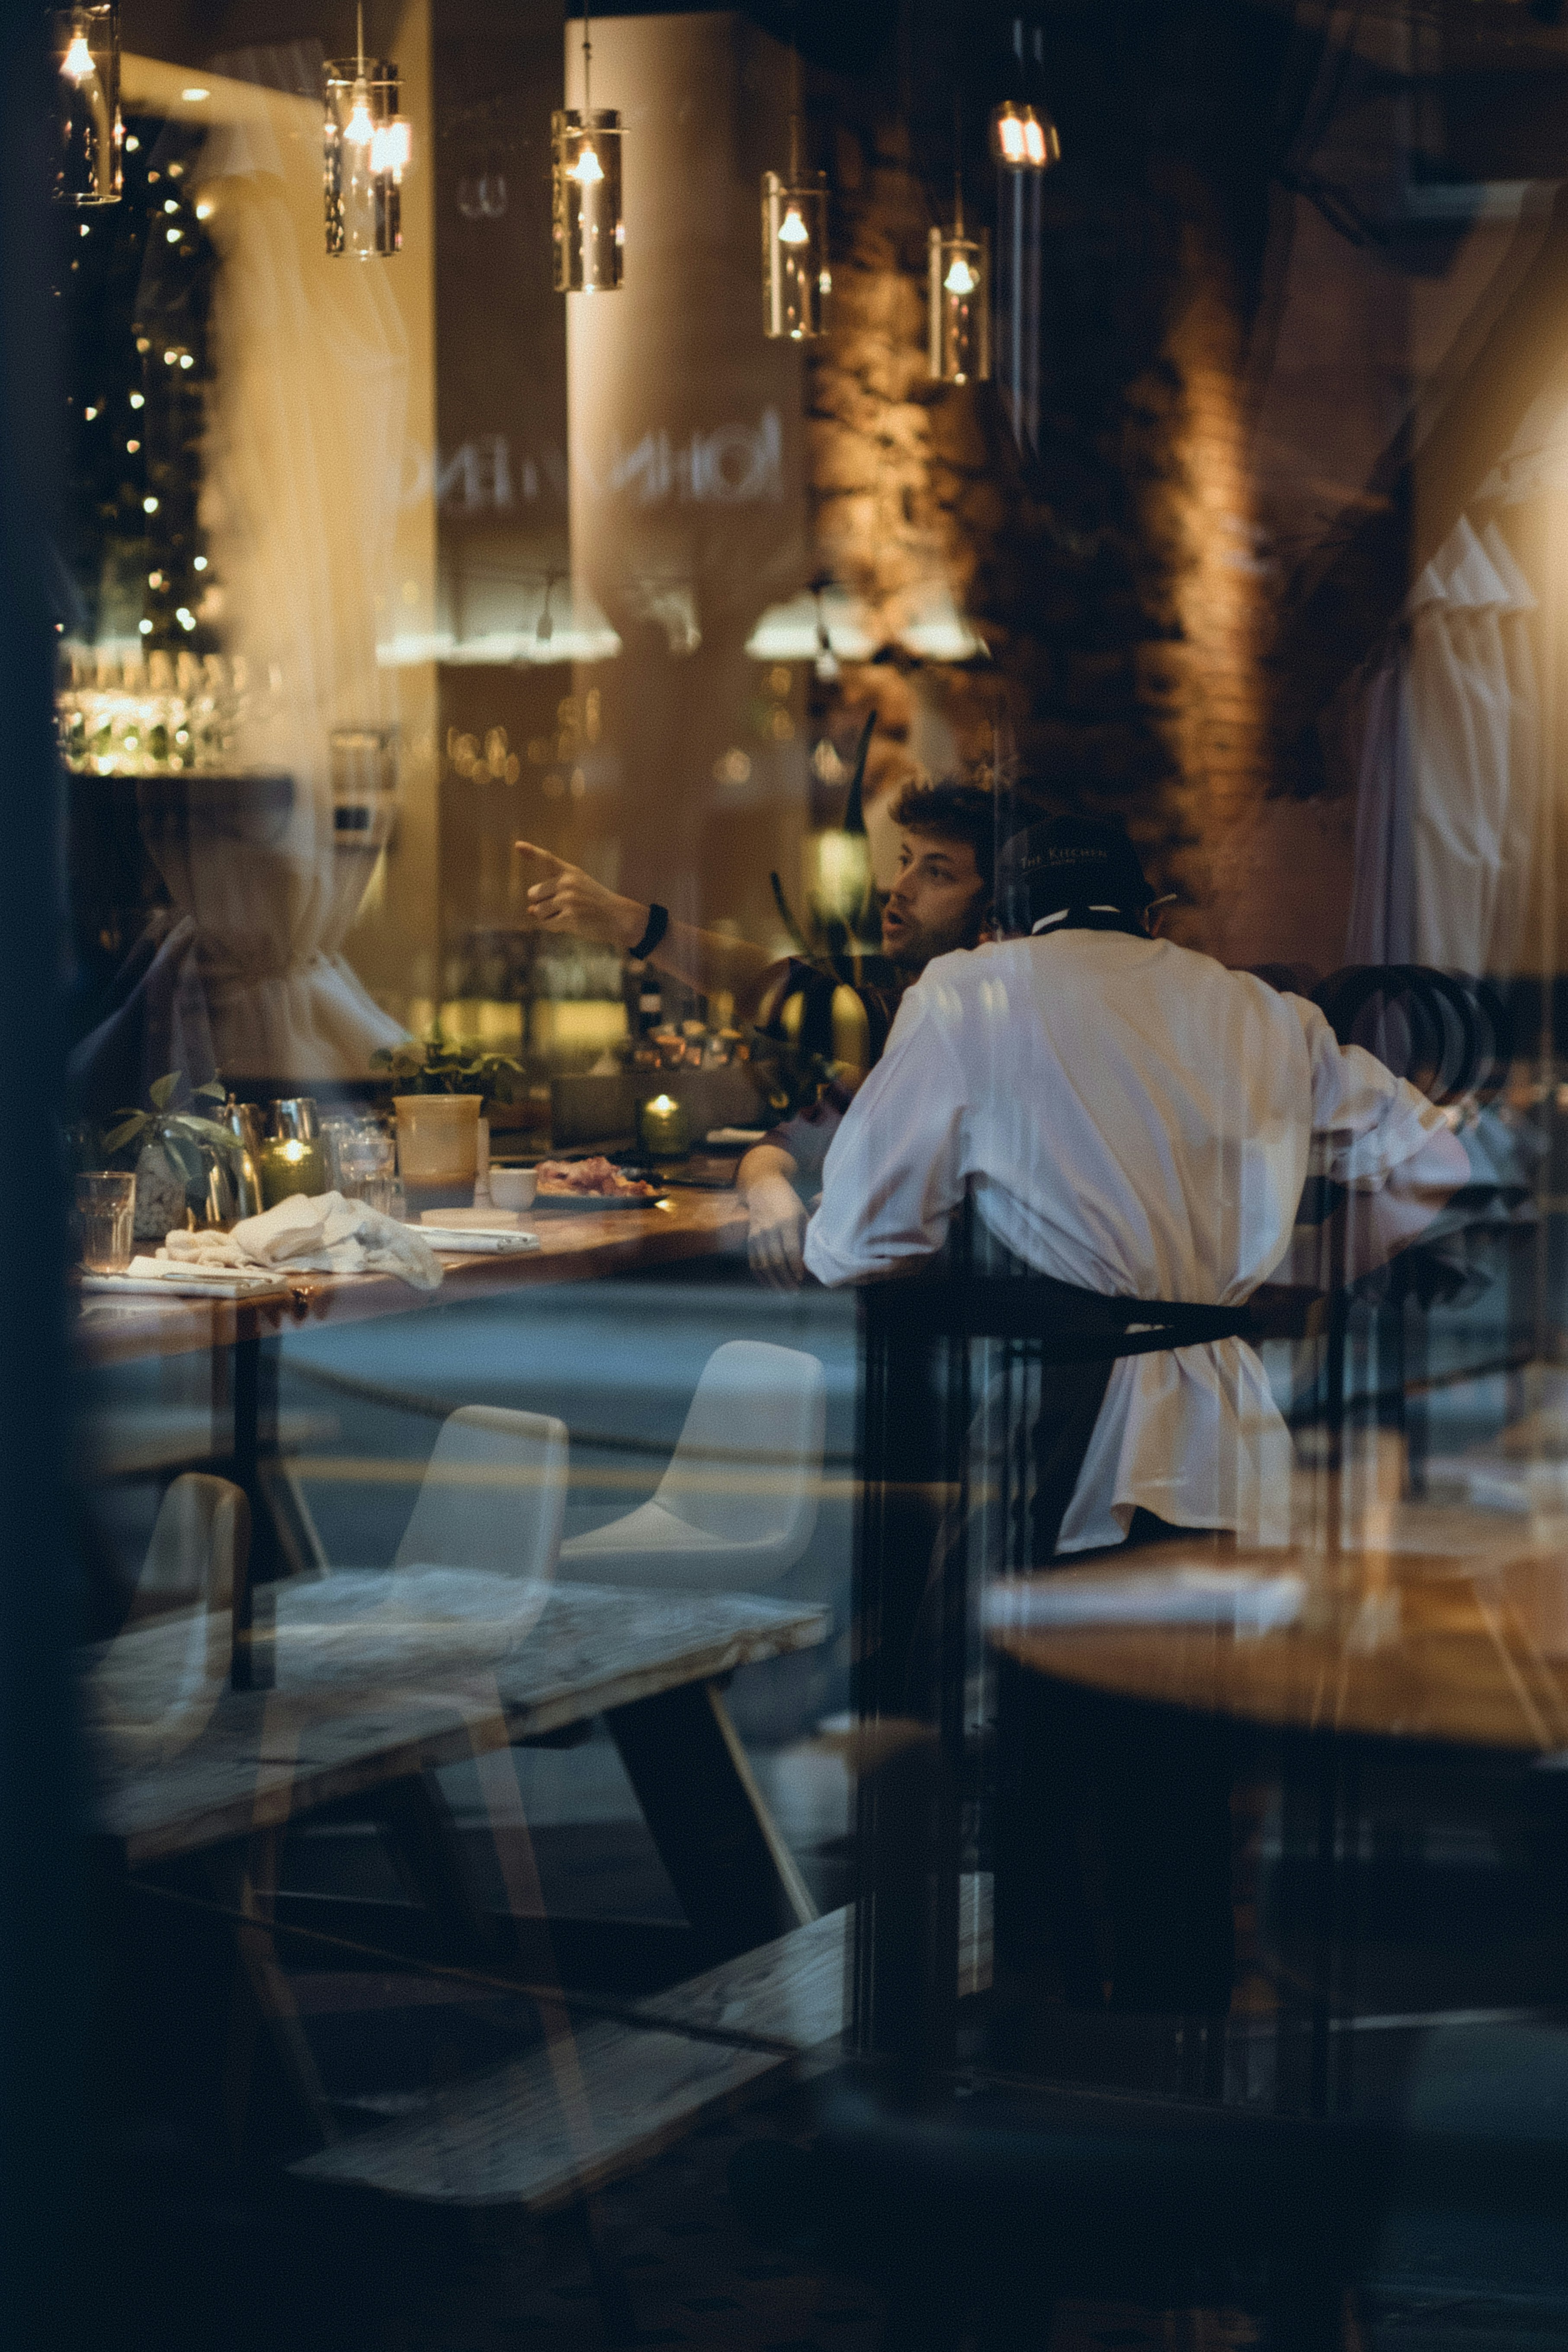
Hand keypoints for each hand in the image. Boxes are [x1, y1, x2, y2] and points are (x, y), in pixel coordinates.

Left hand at [514, 841, 647, 951]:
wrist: (619, 918)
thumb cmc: (596, 904)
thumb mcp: (579, 889)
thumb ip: (553, 895)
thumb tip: (530, 911)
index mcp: (570, 872)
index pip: (547, 859)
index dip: (531, 852)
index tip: (517, 845)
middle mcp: (568, 882)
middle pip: (533, 894)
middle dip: (542, 904)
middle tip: (564, 907)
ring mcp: (568, 899)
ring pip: (538, 911)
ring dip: (548, 918)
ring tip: (568, 916)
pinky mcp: (570, 917)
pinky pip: (548, 925)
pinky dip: (555, 927)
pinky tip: (571, 925)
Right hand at [746, 1174, 807, 1288]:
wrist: (763, 1188)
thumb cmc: (788, 1203)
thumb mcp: (801, 1215)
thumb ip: (805, 1236)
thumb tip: (812, 1261)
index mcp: (786, 1222)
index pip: (790, 1250)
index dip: (795, 1267)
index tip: (801, 1279)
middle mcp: (770, 1229)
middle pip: (776, 1261)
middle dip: (785, 1279)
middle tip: (794, 1292)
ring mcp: (757, 1234)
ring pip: (764, 1265)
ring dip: (774, 1281)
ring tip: (783, 1292)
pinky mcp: (750, 1239)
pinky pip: (753, 1262)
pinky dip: (761, 1276)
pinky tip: (769, 1284)